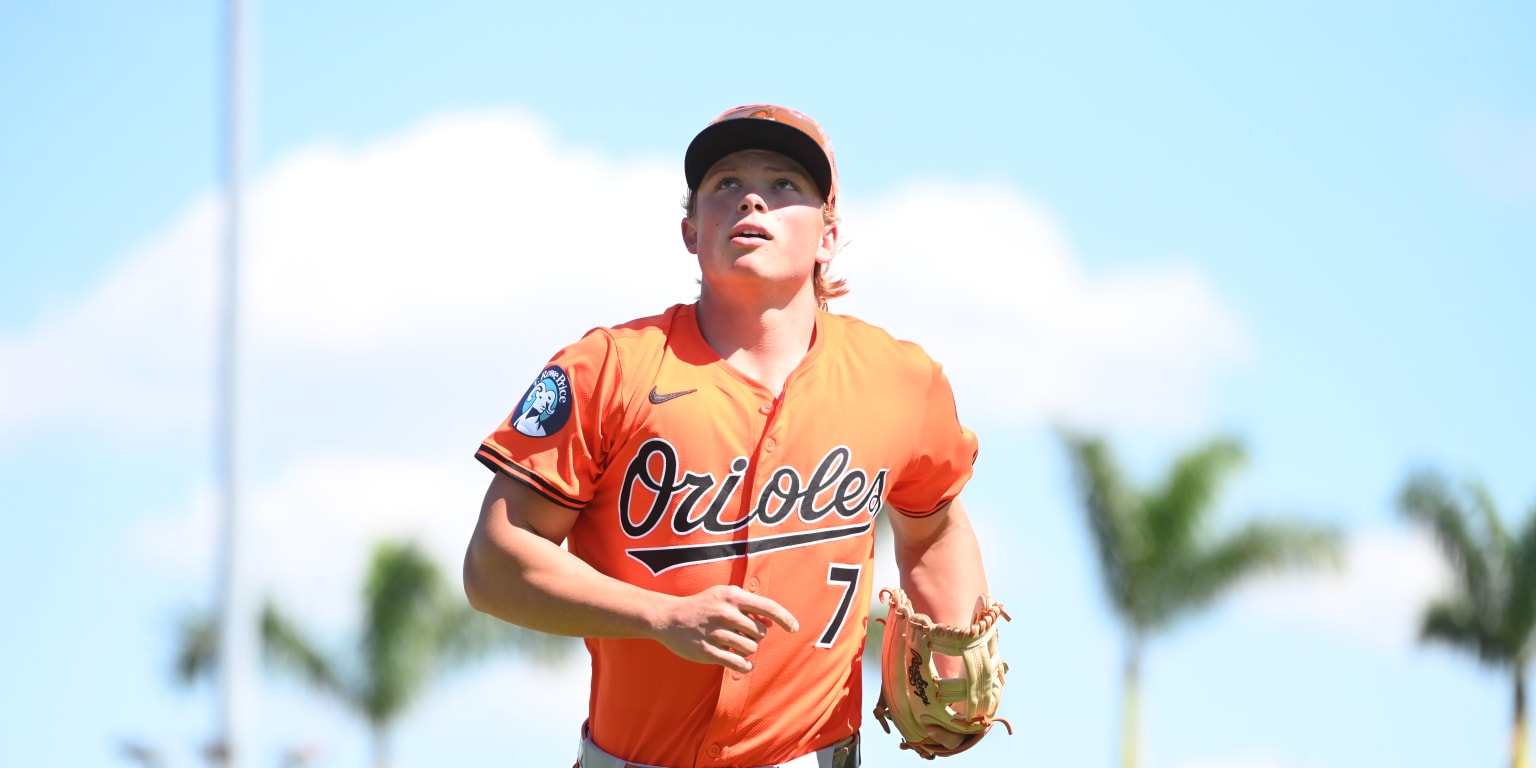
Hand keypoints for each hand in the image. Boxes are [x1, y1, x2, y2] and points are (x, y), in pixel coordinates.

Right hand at [650, 585, 798, 672]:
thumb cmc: (701, 605)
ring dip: (748, 650)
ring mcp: (716, 632)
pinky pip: (738, 663)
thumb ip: (748, 605)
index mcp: (732, 596)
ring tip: (737, 646)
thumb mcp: (723, 595)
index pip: (768, 607)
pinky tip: (745, 664)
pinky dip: (746, 665)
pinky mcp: (707, 651)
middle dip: (756, 636)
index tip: (795, 627)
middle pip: (760, 632)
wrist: (668, 617)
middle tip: (743, 635)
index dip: (785, 617)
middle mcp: (725, 613)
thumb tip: (772, 622)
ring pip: (751, 648)